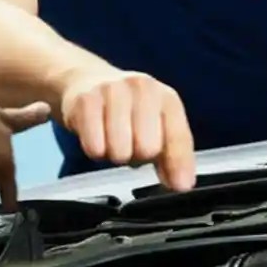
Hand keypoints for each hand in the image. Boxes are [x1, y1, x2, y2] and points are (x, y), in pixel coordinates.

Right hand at [59, 68, 195, 191]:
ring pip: (120, 150)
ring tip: (113, 141)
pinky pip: (94, 147)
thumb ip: (172, 156)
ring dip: (115, 154)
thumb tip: (180, 184)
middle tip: (131, 147)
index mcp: (166, 97)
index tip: (179, 185)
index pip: (178, 137)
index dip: (178, 165)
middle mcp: (142, 88)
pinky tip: (96, 136)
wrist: (88, 81)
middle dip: (138, 156)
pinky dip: (95, 150)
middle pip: (147, 148)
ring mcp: (113, 90)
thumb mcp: (157, 126)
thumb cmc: (127, 109)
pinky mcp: (86, 100)